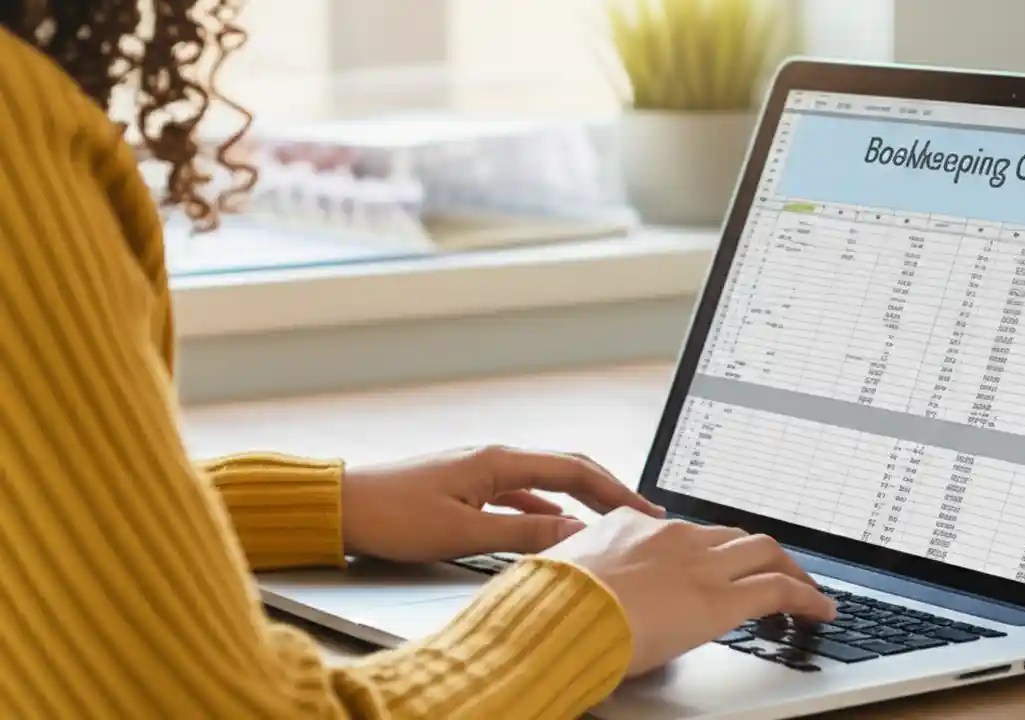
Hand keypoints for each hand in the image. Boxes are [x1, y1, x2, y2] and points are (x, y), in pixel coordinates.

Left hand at [341, 445, 663, 562]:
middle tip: (643, 513)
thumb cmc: (393, 515)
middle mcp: (495, 458)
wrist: (341, 506)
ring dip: (580, 500)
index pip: (574, 472)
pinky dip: (548, 510)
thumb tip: (576, 534)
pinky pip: (522, 495)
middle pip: (567, 470)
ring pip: (546, 483)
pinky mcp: (468, 486)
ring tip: (610, 520)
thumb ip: (523, 534)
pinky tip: (557, 526)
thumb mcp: (463, 533)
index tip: (645, 511)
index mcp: (499, 461)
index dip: (614, 491)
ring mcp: (482, 470)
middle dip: (608, 490)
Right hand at [540, 507, 836, 675]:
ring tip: (804, 590)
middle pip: (731, 535)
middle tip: (773, 571)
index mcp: (629, 525)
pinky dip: (806, 596)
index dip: (705, 550)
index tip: (711, 565)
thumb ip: (579, 574)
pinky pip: (780, 588)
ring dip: (789, 569)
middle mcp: (671, 534)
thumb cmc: (547, 604)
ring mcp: (699, 562)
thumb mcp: (556, 575)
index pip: (682, 532)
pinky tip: (819, 610)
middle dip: (756, 553)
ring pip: (764, 551)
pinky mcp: (721, 597)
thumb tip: (576, 588)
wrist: (558, 615)